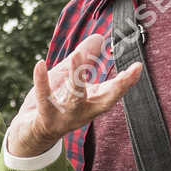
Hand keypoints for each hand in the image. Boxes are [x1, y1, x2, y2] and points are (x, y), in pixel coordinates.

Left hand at [5, 33, 143, 157]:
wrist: (32, 134)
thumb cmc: (56, 102)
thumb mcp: (71, 79)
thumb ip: (86, 58)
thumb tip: (100, 37)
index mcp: (93, 102)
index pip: (115, 91)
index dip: (127, 81)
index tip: (138, 67)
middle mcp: (84, 111)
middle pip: (105, 100)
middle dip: (118, 88)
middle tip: (127, 73)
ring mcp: (66, 116)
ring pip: (75, 97)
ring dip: (77, 77)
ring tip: (76, 54)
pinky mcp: (46, 117)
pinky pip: (44, 98)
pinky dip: (42, 81)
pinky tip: (40, 64)